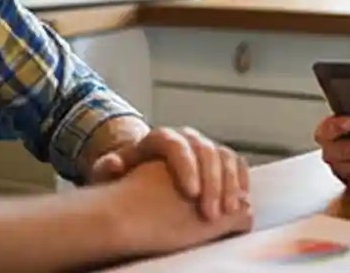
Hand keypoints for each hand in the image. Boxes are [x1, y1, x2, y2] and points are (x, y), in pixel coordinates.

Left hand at [90, 126, 248, 220]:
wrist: (145, 169)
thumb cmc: (129, 174)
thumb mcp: (111, 170)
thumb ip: (108, 167)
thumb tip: (114, 164)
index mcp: (160, 138)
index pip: (176, 145)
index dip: (187, 167)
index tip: (190, 194)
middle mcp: (186, 137)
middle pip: (205, 152)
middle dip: (212, 183)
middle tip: (211, 213)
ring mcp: (205, 145)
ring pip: (224, 156)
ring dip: (230, 184)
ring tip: (228, 211)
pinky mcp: (219, 156)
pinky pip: (236, 161)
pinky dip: (241, 179)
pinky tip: (240, 200)